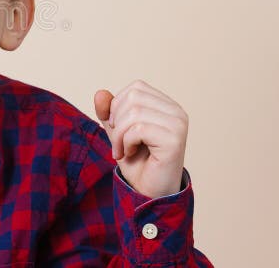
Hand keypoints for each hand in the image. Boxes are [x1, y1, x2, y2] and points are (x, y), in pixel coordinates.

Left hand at [94, 80, 187, 198]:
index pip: (136, 88)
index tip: (117, 128)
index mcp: (167, 105)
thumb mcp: (116, 131)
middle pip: (133, 97)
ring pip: (134, 113)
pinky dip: (126, 142)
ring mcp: (179, 125)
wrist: (149, 192)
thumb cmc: (136, 161)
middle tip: (118, 143)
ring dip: (119, 135)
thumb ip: (108, 111)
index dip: (118, 106)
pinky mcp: (174, 140)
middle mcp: (177, 112)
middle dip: (117, 120)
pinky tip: (131, 154)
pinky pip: (138, 129)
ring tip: (123, 150)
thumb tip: (99, 93)